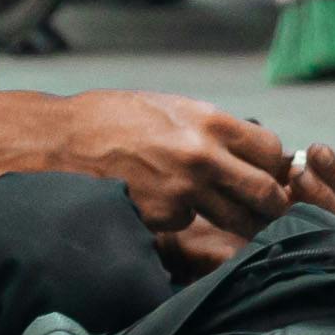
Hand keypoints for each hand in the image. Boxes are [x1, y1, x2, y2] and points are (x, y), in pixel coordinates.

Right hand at [0, 89, 334, 242]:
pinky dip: (188, 224)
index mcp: (209, 123)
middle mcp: (202, 159)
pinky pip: (190, 226)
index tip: (273, 174)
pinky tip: (168, 210)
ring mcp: (182, 194)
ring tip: (235, 220)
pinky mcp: (161, 220)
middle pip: (266, 194)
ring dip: (239, 222)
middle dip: (273, 206)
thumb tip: (247, 147)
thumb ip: (210, 129)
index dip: (276, 166)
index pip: (272, 152)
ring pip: (235, 219)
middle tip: (272, 212)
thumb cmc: (111, 120)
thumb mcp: (168, 108)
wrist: (57, 142)